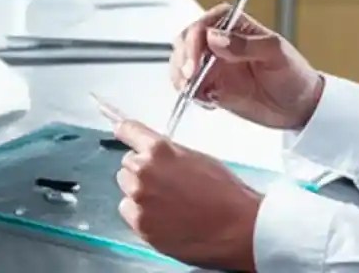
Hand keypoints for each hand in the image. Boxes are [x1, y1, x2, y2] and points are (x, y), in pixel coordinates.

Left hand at [114, 119, 261, 271]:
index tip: (121, 130)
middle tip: (164, 182)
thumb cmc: (226, 194)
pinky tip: (163, 217)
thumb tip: (158, 155)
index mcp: (159, 151)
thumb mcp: (199, 159)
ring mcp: (140, 200)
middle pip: (128, 164)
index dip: (126, 131)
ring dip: (140, 192)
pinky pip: (129, 212)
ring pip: (126, 189)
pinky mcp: (140, 225)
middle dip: (142, 170)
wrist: (237, 228)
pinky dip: (141, 214)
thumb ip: (171, 154)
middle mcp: (144, 173)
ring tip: (166, 202)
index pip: (128, 131)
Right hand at [170, 4, 323, 129]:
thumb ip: (246, 45)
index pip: (204, 24)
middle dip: (183, 59)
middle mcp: (220, 43)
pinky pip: (189, 87)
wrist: (300, 108)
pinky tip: (208, 102)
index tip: (195, 60)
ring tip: (196, 92)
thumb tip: (215, 37)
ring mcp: (214, 65)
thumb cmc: (294, 75)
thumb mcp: (276, 55)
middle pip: (185, 41)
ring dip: (181, 77)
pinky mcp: (212, 87)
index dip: (193, 40)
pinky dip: (190, 94)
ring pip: (182, 64)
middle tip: (191, 79)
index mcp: (235, 26)